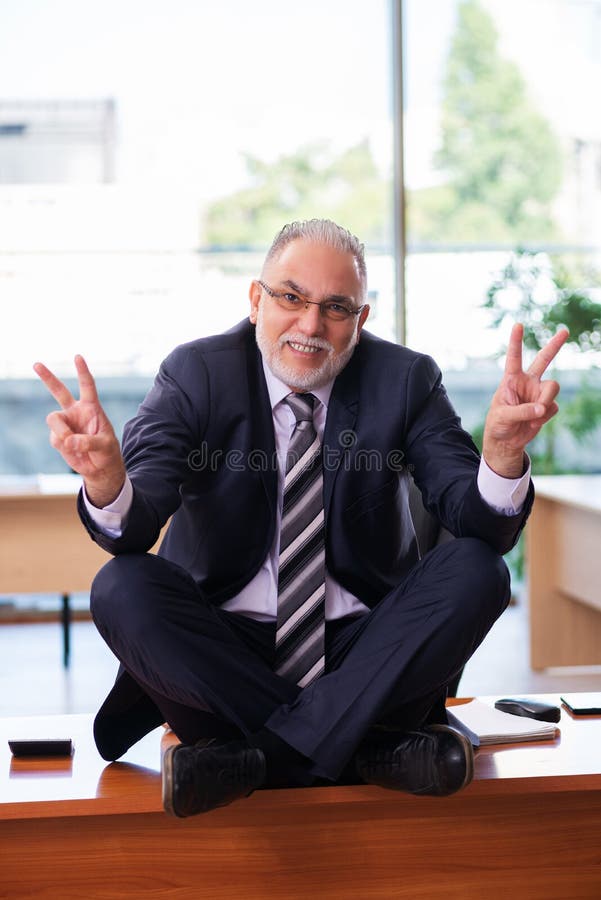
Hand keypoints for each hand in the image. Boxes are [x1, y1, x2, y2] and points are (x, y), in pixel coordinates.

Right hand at [33, 355, 125, 507]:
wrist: (100, 469)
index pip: (87, 386)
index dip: (82, 371)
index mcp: (92, 408)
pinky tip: (71, 449)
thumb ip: (89, 442)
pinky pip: (55, 437)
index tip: (77, 357)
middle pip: (59, 391)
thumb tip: (69, 441)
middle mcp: (76, 412)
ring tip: (71, 443)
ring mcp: (66, 424)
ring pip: (53, 419)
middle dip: (48, 377)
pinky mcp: (58, 437)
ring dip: (61, 431)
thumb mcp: (106, 446)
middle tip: (36, 364)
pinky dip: (62, 444)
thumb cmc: (108, 453)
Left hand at [482, 323, 568, 477]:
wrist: (506, 441)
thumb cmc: (497, 424)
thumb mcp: (503, 416)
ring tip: (533, 416)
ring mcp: (538, 393)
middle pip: (544, 359)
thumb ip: (522, 411)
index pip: (514, 357)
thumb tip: (542, 408)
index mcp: (511, 380)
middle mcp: (527, 382)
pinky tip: (534, 422)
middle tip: (565, 331)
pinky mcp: (546, 406)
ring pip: (553, 388)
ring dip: (545, 402)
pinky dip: (544, 416)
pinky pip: (553, 407)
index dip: (516, 341)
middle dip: (555, 345)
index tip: (518, 324)